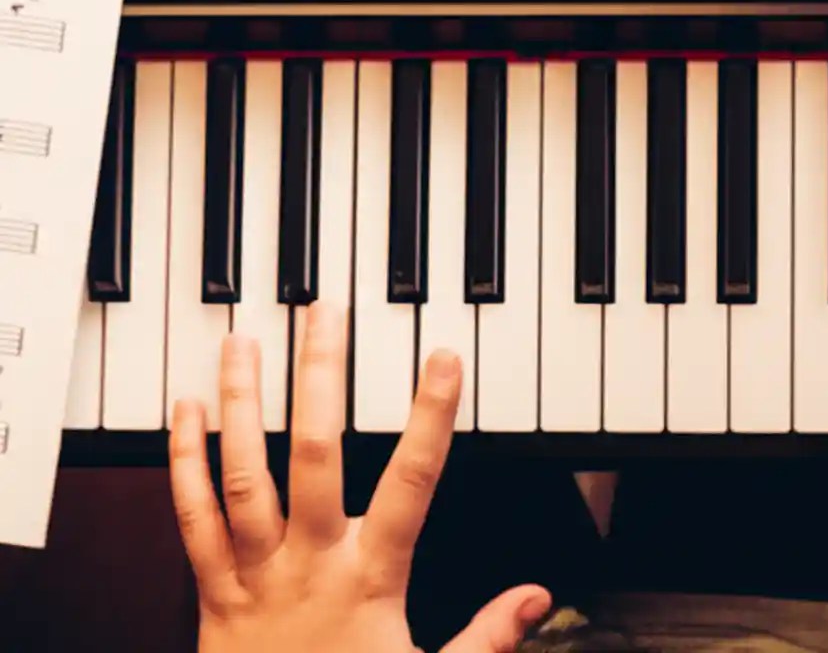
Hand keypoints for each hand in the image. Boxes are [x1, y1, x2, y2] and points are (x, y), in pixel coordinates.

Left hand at [168, 302, 550, 652]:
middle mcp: (311, 564)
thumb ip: (488, 636)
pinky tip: (184, 412)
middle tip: (324, 314)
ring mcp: (256, 574)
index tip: (442, 359)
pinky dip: (184, 462)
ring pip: (245, 474)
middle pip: (316, 456)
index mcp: (371, 580)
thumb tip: (537, 596)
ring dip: (242, 404)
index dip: (429, 418)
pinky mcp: (212, 591)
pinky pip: (192, 518)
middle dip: (321, 378)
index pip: (411, 484)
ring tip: (243, 342)